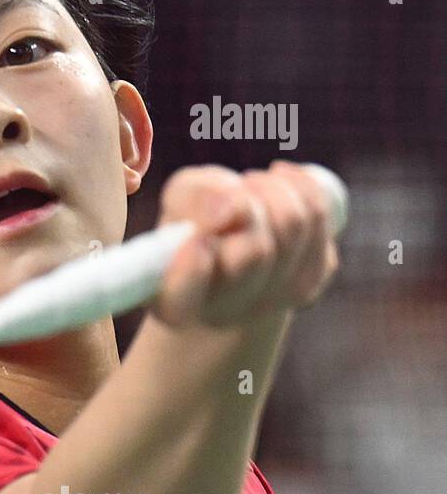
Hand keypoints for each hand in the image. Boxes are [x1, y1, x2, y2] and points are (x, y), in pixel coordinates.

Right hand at [151, 160, 339, 327]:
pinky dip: (302, 188)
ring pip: (291, 227)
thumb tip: (231, 207)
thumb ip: (193, 198)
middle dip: (247, 204)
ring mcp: (269, 303)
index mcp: (174, 301)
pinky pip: (319, 221)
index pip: (184, 294)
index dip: (193, 270)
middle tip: (234, 193)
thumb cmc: (194, 220)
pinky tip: (281, 181)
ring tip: (253, 185)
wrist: (226, 242)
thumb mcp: (179, 201)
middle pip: (254, 251)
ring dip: (273, 190)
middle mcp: (220, 312)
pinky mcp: (308, 286)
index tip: (197, 243)